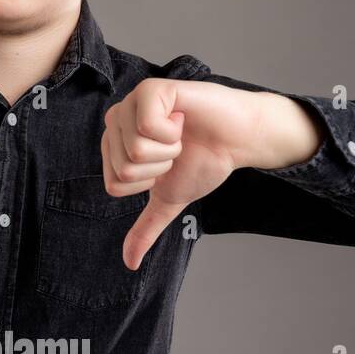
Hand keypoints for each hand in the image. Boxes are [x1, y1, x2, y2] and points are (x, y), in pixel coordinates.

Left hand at [101, 78, 266, 269]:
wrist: (240, 140)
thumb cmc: (205, 160)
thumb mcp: (170, 198)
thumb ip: (146, 227)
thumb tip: (130, 262)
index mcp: (114, 145)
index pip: (115, 184)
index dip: (149, 183)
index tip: (167, 166)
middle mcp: (117, 121)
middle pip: (123, 168)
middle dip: (160, 168)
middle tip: (177, 150)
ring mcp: (132, 103)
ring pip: (135, 151)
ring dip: (169, 151)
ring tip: (181, 135)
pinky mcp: (152, 90)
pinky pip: (148, 125)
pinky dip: (174, 133)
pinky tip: (182, 120)